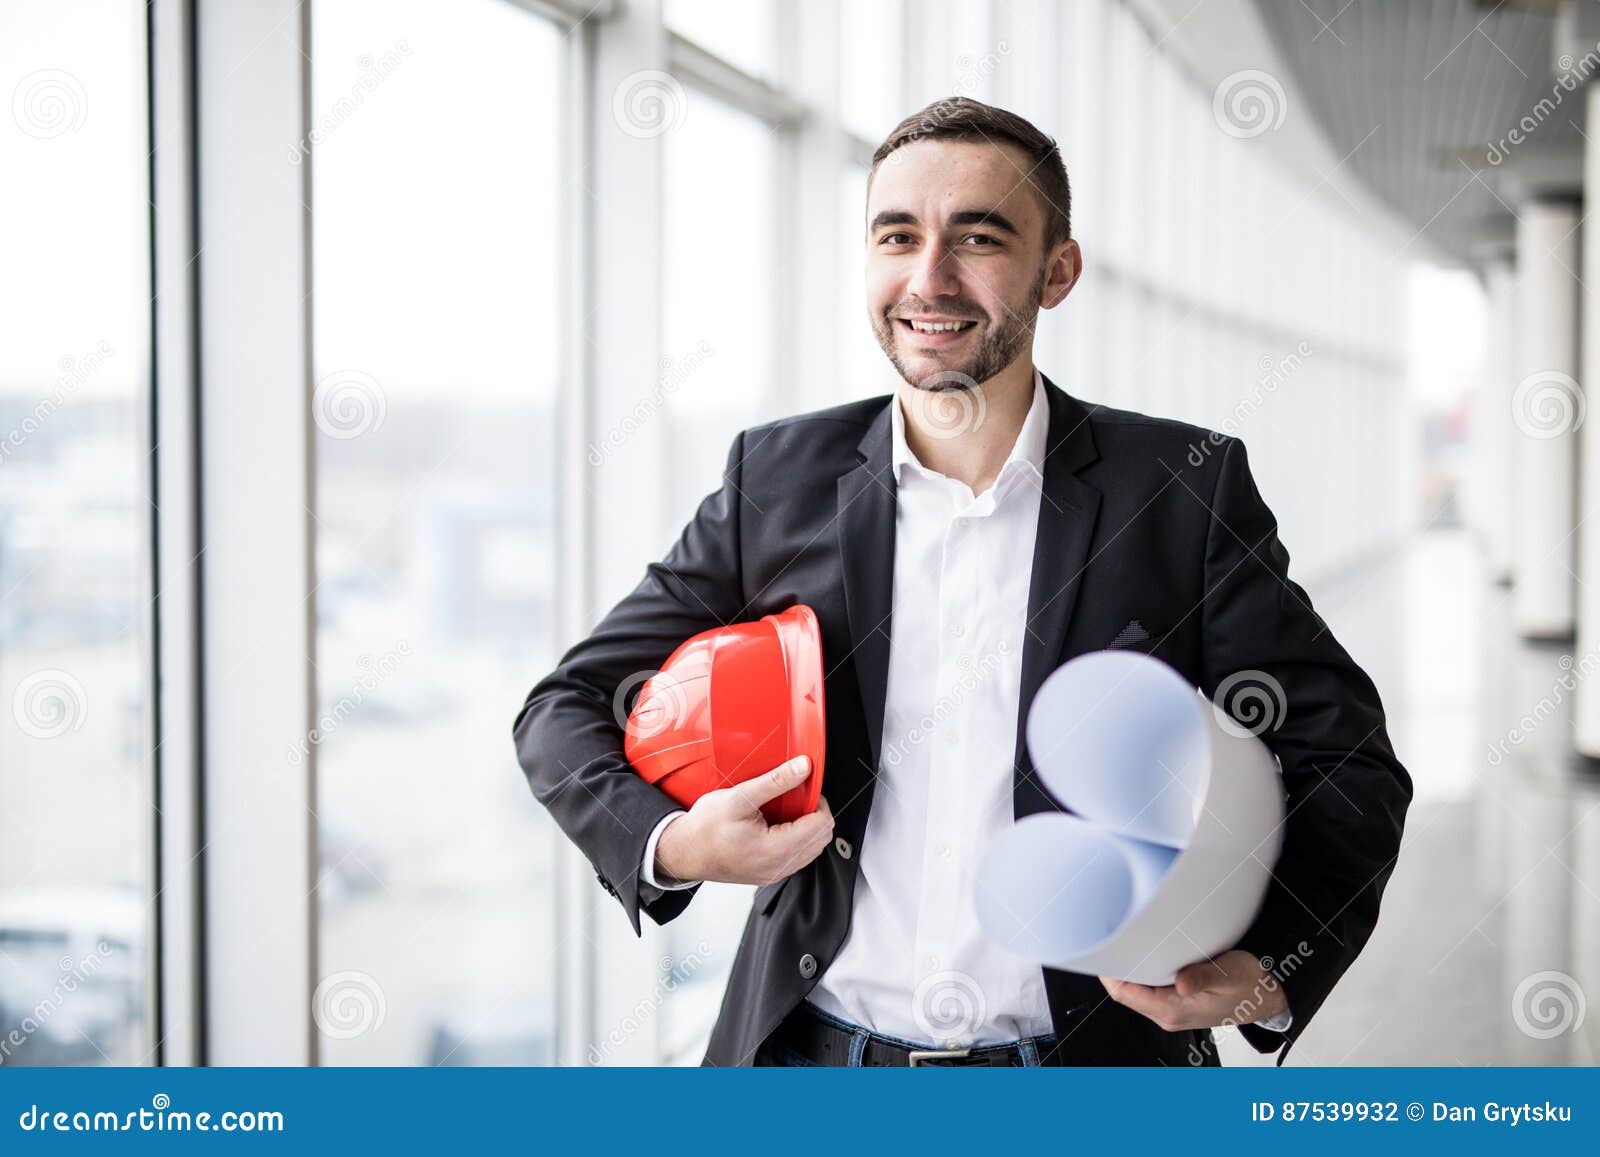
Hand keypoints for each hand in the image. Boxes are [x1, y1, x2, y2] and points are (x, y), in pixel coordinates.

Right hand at [655, 755, 833, 885]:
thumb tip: (802, 767)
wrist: (682, 851)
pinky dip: (795, 838)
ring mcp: (775, 873)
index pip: (821, 826)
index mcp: (775, 850)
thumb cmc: (704, 829)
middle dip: (813, 814)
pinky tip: (776, 824)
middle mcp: (779, 867)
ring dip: (805, 827)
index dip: (818, 802)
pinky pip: (796, 857)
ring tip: (784, 810)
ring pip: (811, 849)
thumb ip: (775, 781)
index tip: (803, 789)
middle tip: (794, 797)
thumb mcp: (739, 797)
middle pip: (820, 838)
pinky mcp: (769, 874)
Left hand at [1099, 950, 1286, 1030]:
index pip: (1124, 993)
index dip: (1108, 970)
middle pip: (1125, 991)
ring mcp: (1170, 1009)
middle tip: (1110, 934)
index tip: (1102, 945)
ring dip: (1129, 966)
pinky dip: (1142, 969)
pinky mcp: (1176, 1001)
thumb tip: (1180, 982)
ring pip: (1135, 988)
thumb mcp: (1229, 975)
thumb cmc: (1249, 986)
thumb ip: (1202, 977)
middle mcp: (1167, 1014)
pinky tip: (1144, 951)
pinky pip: (1148, 986)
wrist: (1266, 998)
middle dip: (1114, 965)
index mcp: (1174, 1011)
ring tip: (1124, 939)